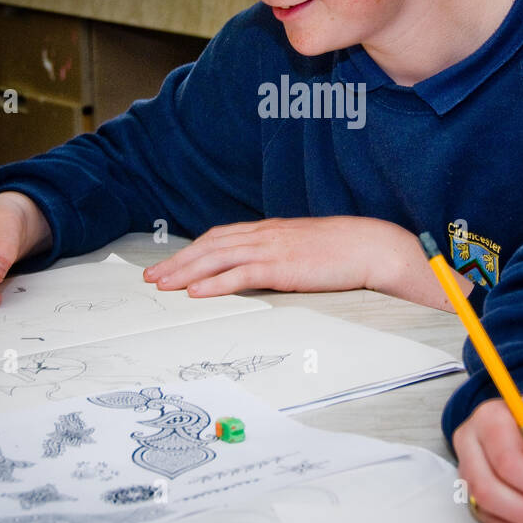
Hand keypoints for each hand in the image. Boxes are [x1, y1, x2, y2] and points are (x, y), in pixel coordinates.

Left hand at [143, 216, 467, 308]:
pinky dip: (214, 283)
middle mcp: (264, 235)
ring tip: (162, 285)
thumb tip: (266, 268)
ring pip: (217, 258)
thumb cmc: (344, 250)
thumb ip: (282, 253)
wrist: (371, 246)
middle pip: (210, 245)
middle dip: (178, 262)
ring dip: (185, 272)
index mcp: (270, 230)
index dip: (192, 250)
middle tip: (151, 277)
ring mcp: (272, 249)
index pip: (220, 237)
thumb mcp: (305, 247)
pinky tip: (195, 292)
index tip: (171, 264)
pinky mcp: (281, 267)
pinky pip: (240, 275)